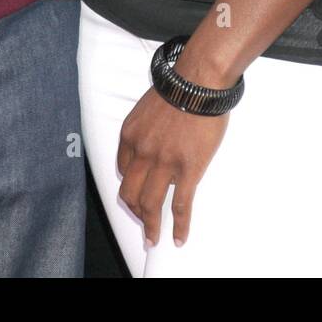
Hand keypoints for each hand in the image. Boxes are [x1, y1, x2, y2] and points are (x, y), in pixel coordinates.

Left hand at [117, 85, 229, 247]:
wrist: (199, 82)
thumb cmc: (178, 88)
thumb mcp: (147, 107)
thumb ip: (144, 129)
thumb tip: (150, 144)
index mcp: (130, 135)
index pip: (122, 171)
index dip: (129, 185)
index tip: (136, 193)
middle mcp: (142, 152)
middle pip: (130, 192)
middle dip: (135, 210)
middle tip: (143, 220)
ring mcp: (164, 164)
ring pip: (150, 205)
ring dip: (150, 226)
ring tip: (154, 239)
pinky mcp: (187, 170)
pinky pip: (180, 206)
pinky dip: (179, 226)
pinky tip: (179, 238)